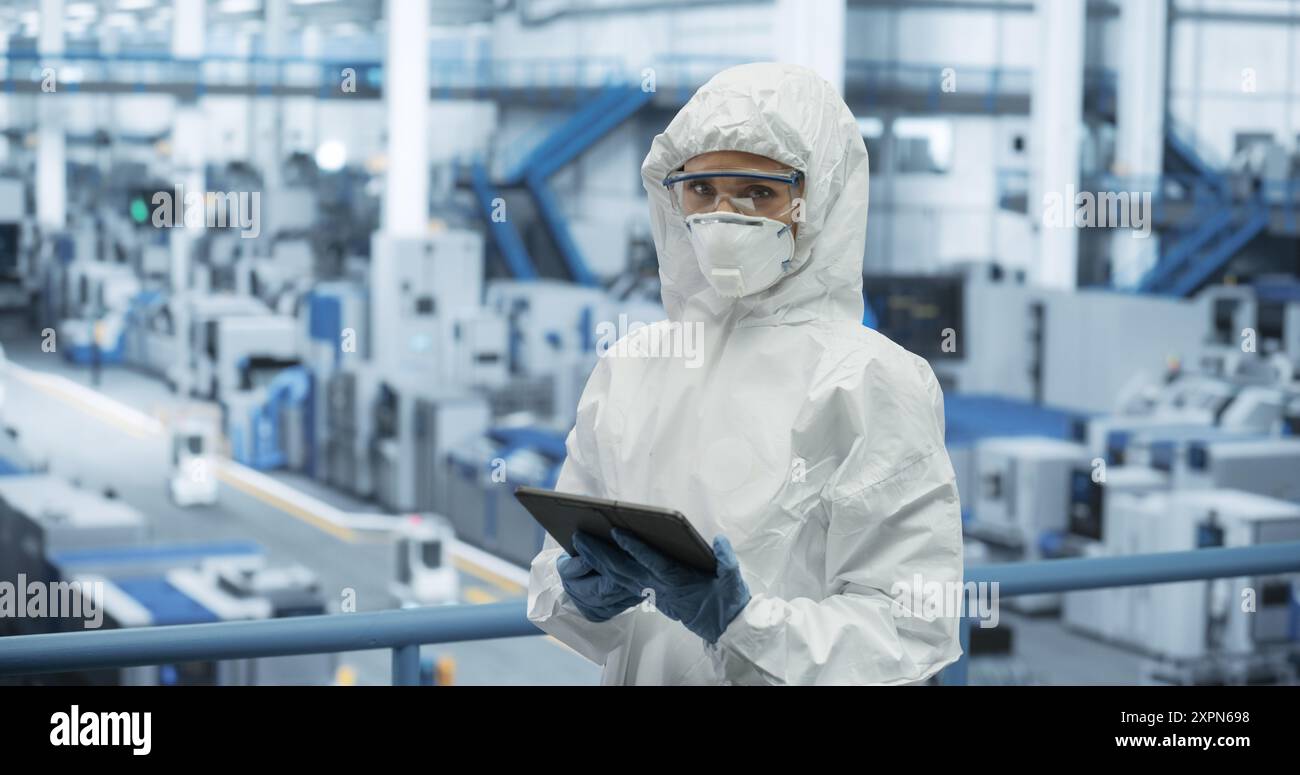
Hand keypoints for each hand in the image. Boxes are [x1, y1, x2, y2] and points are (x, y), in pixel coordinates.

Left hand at [573, 529, 750, 643]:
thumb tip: (719, 540)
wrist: (724, 626)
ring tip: (581, 545)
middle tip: (580, 538)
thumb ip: (726, 557)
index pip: (651, 561)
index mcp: (678, 579)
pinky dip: (608, 572)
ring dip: (598, 562)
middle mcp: (660, 587)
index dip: (633, 547)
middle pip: (624, 569)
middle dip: (601, 554)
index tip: (617, 533)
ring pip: (620, 577)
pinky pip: (624, 583)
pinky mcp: (652, 596)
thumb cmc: (727, 598)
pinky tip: (595, 561)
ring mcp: (654, 592)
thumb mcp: (732, 576)